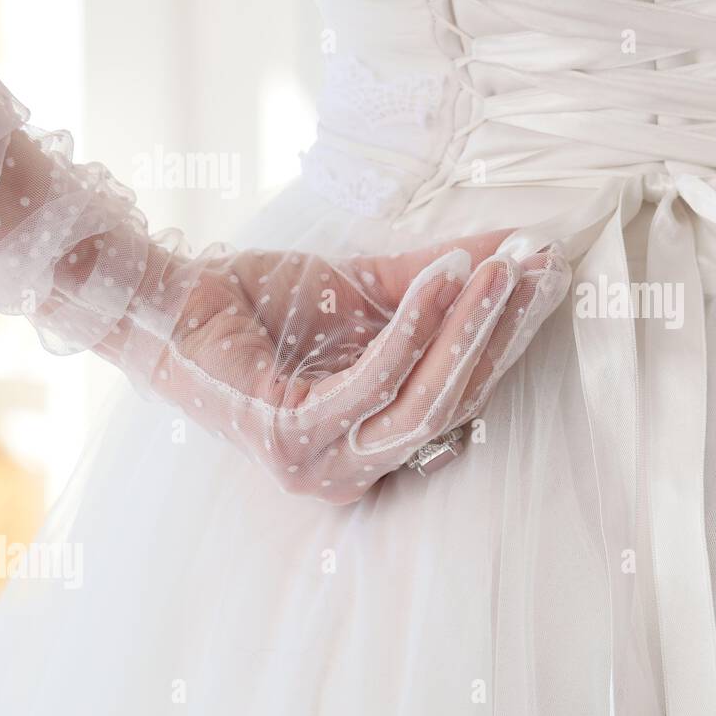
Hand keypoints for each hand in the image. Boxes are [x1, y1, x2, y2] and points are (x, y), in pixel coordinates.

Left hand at [0, 62, 569, 503]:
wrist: (166, 300)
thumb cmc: (264, 304)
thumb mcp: (369, 292)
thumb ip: (438, 279)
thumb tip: (518, 245)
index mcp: (378, 442)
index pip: (466, 392)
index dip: (510, 334)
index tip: (548, 273)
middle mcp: (356, 470)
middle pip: (458, 401)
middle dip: (503, 330)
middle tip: (538, 264)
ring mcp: (323, 466)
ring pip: (427, 402)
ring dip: (470, 330)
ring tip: (501, 267)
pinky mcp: (293, 442)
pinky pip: (375, 384)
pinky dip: (413, 329)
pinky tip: (441, 278)